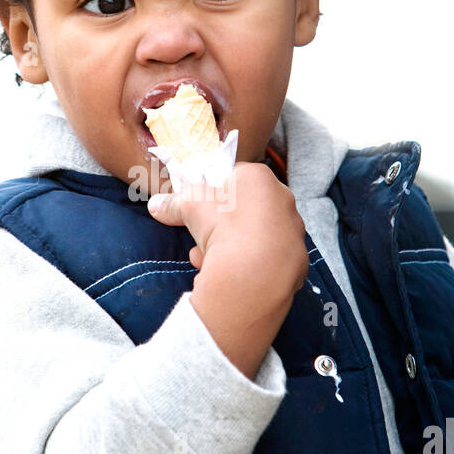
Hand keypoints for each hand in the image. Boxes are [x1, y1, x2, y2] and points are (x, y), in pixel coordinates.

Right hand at [147, 160, 308, 297]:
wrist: (251, 274)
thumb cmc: (222, 226)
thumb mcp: (188, 206)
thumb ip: (173, 202)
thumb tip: (156, 205)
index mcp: (262, 178)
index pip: (235, 177)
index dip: (214, 192)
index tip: (201, 208)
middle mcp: (284, 201)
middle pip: (246, 208)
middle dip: (222, 223)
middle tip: (203, 236)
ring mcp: (294, 232)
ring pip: (256, 236)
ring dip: (231, 246)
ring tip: (209, 260)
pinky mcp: (298, 262)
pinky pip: (268, 260)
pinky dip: (251, 266)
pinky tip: (231, 275)